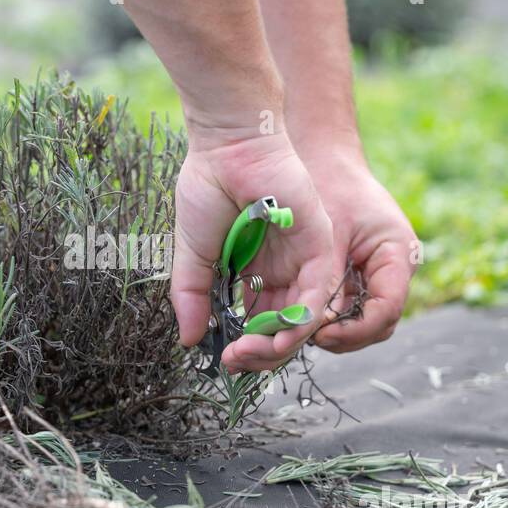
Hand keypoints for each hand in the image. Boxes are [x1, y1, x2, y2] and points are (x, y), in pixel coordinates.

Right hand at [172, 132, 334, 372]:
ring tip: (252, 355)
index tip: (222, 359)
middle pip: (282, 329)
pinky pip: (317, 293)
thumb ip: (193, 295)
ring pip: (301, 319)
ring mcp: (301, 259)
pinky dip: (301, 320)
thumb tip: (188, 341)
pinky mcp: (318, 245)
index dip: (244, 348)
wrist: (228, 144)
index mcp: (253, 272)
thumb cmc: (208, 187)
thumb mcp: (191, 252)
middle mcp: (281, 270)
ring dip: (279, 345)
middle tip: (235, 362)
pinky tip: (279, 336)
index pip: (257, 324)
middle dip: (261, 354)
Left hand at [301, 148, 416, 351]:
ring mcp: (377, 278)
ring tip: (298, 336)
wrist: (325, 160)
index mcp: (398, 254)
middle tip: (305, 340)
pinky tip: (295, 324)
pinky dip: (324, 321)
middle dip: (343, 338)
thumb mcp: (329, 231)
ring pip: (361, 324)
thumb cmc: (330, 184)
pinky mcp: (358, 280)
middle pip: (377, 324)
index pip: (386, 309)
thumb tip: (317, 325)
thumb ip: (328, 278)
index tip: (321, 335)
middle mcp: (393, 272)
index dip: (356, 330)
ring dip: (332, 335)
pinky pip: (346, 311)